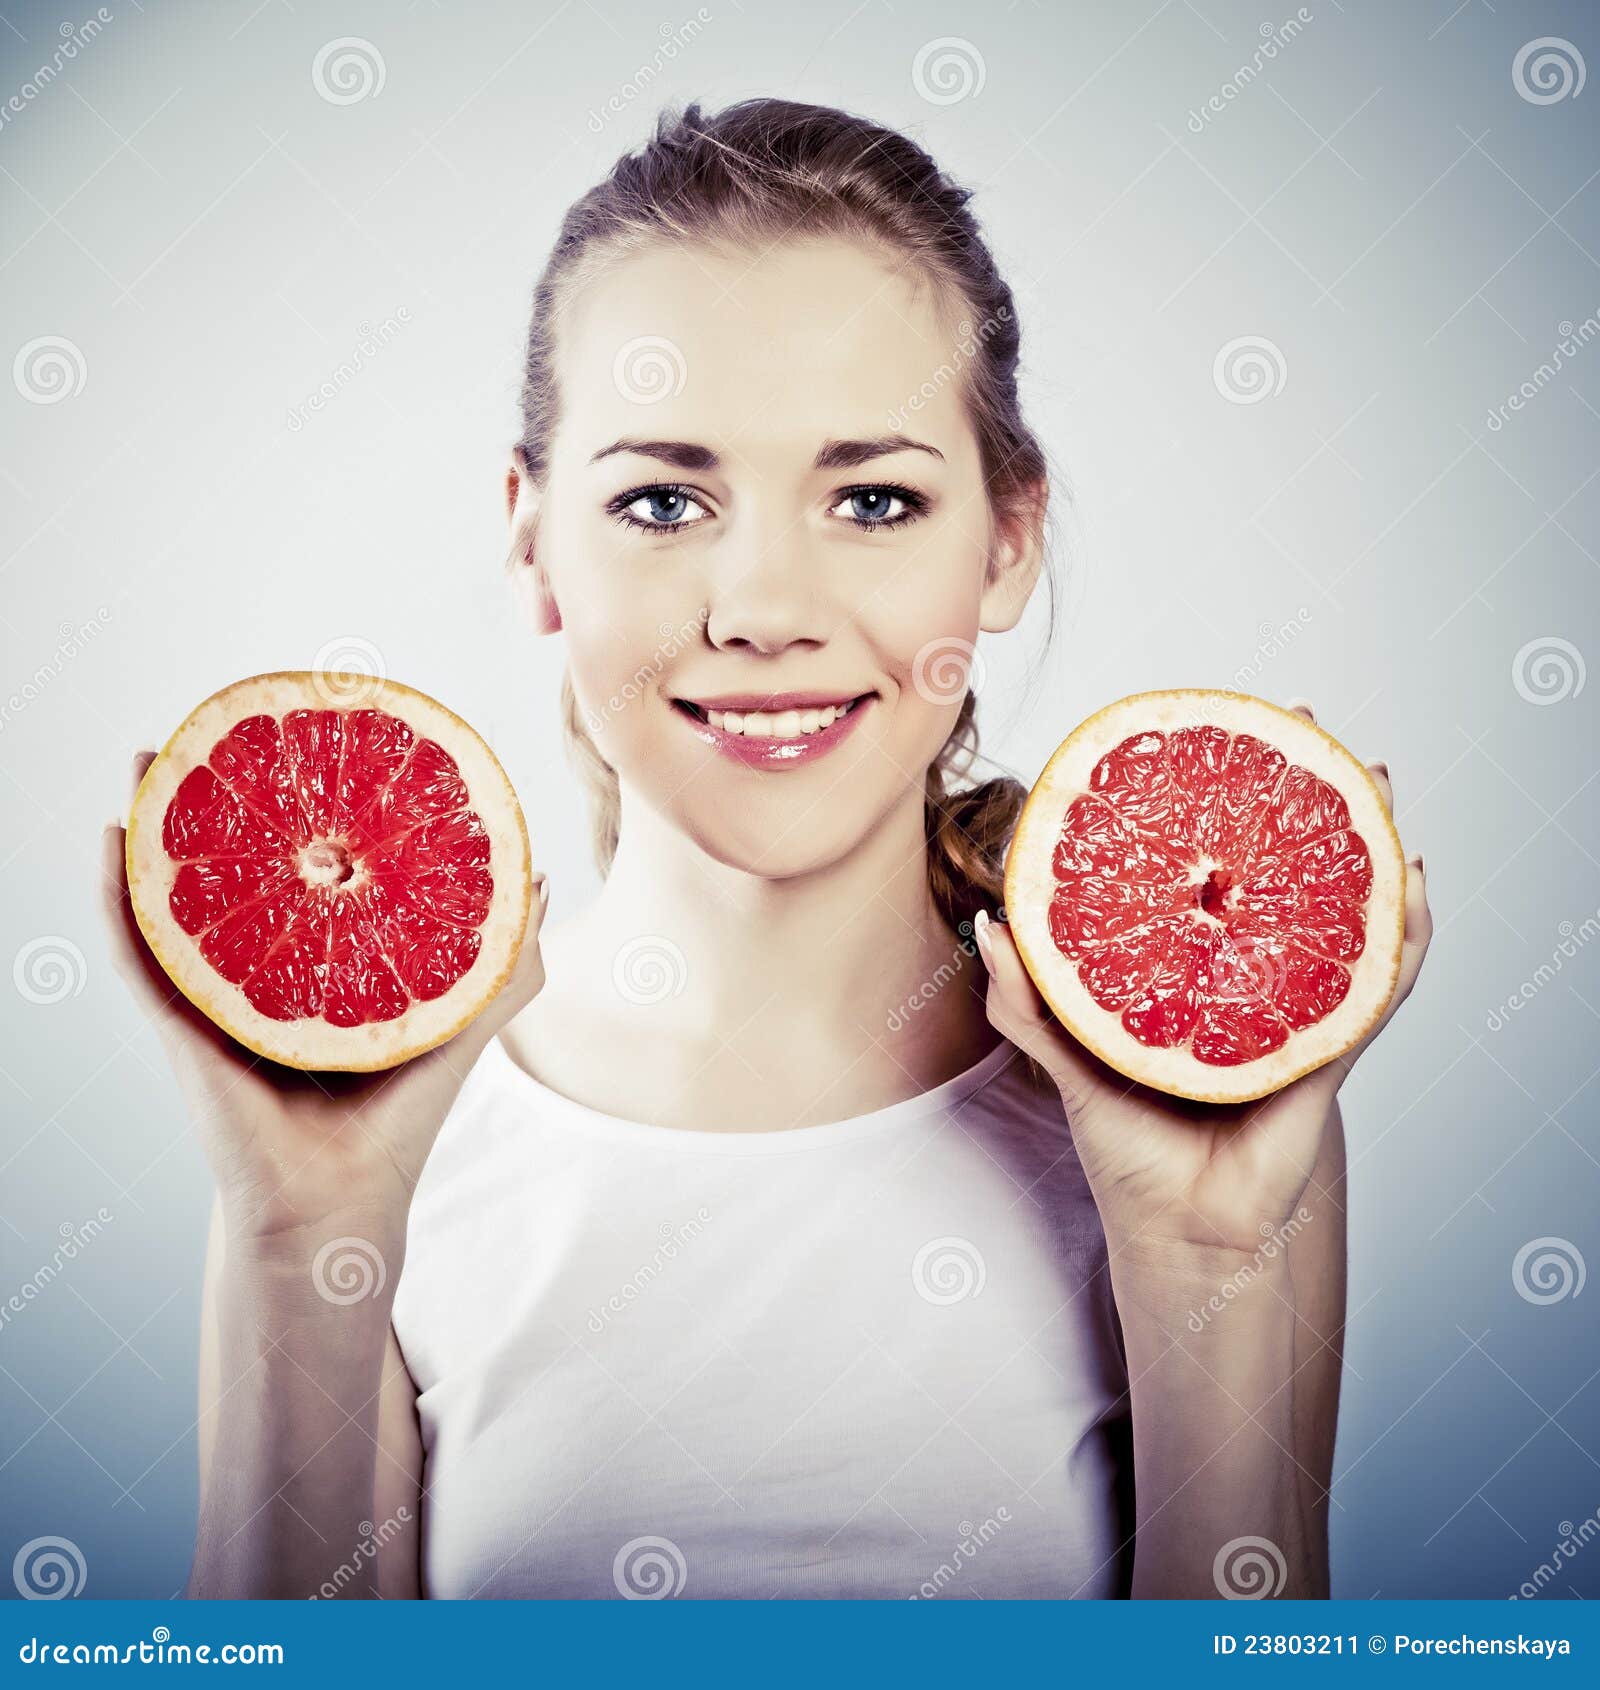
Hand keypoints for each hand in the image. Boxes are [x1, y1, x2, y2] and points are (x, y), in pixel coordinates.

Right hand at [101, 751, 548, 1249]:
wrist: (345, 1201)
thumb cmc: (397, 1118)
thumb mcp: (459, 1020)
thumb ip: (500, 958)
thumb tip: (538, 880)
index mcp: (316, 961)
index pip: (299, 867)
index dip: (293, 806)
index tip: (295, 738)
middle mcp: (260, 968)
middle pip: (233, 866)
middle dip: (215, 798)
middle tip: (206, 729)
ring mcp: (215, 993)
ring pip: (173, 894)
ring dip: (153, 824)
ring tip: (147, 756)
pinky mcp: (184, 1025)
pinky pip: (140, 952)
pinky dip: (119, 897)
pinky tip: (113, 839)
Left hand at [979, 701, 1431, 1258]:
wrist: (1180, 1231)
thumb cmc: (1129, 1147)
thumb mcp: (1067, 1062)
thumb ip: (1026, 1000)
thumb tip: (989, 921)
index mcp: (1190, 967)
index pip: (1209, 866)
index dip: (1215, 802)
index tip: (1211, 732)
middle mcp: (1248, 973)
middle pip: (1282, 866)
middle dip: (1299, 790)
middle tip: (1303, 720)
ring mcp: (1293, 1004)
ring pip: (1341, 906)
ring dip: (1364, 839)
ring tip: (1370, 777)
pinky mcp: (1326, 1047)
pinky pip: (1375, 984)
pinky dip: (1399, 936)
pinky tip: (1408, 886)